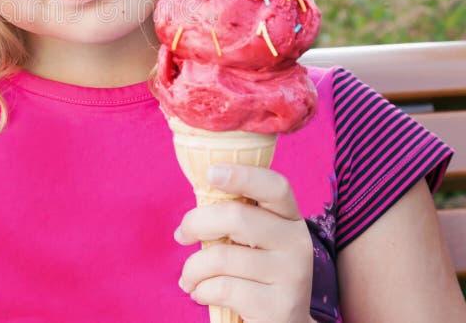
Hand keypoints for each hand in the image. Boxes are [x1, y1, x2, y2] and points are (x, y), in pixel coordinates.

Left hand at [174, 163, 313, 322]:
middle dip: (196, 223)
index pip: (275, 186)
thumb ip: (234, 217)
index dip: (243, 175)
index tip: (210, 173)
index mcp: (290, 217)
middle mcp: (297, 242)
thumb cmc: (255, 274)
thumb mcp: (252, 241)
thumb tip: (196, 200)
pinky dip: (201, 290)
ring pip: (222, 256)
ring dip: (193, 268)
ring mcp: (293, 275)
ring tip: (189, 278)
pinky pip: (223, 288)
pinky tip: (201, 293)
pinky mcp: (280, 306)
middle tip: (181, 235)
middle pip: (237, 217)